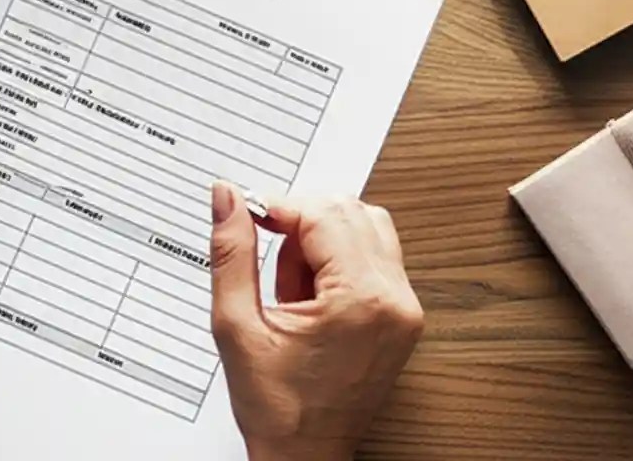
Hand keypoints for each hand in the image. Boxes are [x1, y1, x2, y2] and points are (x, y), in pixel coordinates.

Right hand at [208, 183, 423, 460]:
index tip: (247, 218)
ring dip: (321, 239)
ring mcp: (405, 309)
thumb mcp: (236, 326)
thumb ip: (232, 254)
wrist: (306, 458)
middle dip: (300, 222)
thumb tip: (227, 197)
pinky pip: (375, 256)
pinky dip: (338, 260)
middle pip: (350, 211)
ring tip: (290, 289)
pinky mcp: (403, 316)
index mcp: (360, 301)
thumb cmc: (277, 409)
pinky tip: (309, 298)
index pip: (324, 213)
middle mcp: (395, 300)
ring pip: (366, 226)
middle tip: (267, 266)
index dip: (279, 207)